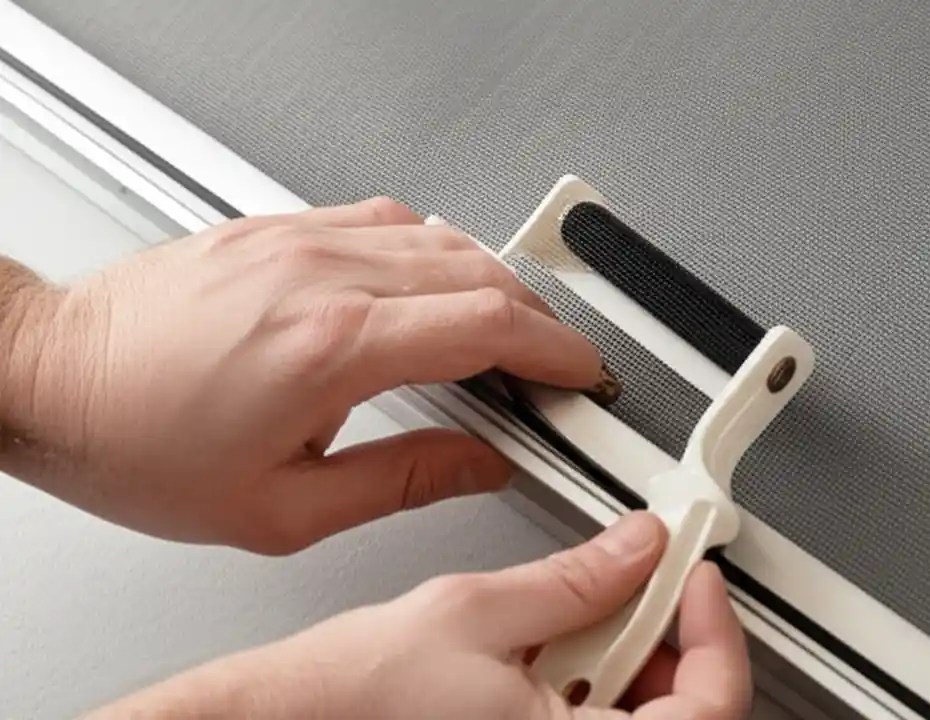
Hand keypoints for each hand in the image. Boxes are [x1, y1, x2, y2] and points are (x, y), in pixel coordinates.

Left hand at [0, 199, 602, 552]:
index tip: (580, 372)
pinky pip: (387, 217)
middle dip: (538, 319)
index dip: (556, 350)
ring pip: (442, 238)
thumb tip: (475, 465)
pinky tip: (432, 286)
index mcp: (333, 348)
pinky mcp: (278, 225)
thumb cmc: (136, 442)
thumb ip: (400, 482)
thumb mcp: (281, 510)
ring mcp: (300, 239)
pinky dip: (434, 250)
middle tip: (551, 365)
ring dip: (492, 283)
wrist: (47, 378)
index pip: (489, 326)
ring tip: (503, 334)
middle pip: (481, 273)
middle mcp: (323, 277)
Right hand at [91, 512, 752, 719]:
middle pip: (682, 714)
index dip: (720, 636)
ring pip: (634, 716)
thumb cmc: (350, 701)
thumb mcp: (475, 612)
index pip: (711, 710)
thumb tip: (640, 548)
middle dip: (668, 640)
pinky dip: (588, 679)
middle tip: (643, 585)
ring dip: (626, 657)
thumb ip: (574, 578)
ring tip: (575, 614)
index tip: (701, 578)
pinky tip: (548, 646)